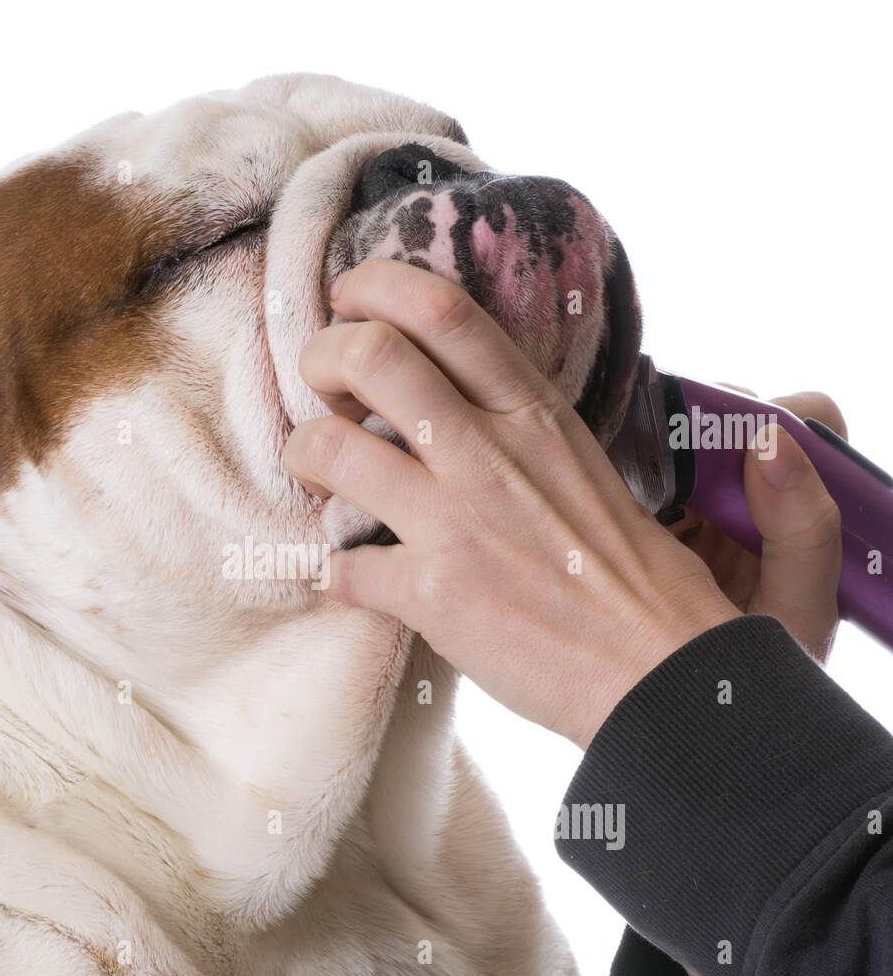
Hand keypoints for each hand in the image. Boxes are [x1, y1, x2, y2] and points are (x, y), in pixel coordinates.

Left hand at [282, 259, 837, 746]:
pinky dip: (334, 570)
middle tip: (320, 386)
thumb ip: (565, 434)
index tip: (353, 305)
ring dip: (306, 453)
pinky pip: (343, 564)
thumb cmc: (657, 593)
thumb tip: (623, 413)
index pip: (446, 314)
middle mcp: (492, 455)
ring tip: (317, 471)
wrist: (669, 685)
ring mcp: (458, 522)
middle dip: (320, 358)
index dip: (379, 290)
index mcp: (541, 420)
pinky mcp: (434, 594)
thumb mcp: (625, 482)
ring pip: (332, 448)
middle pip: (371, 358)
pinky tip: (348, 578)